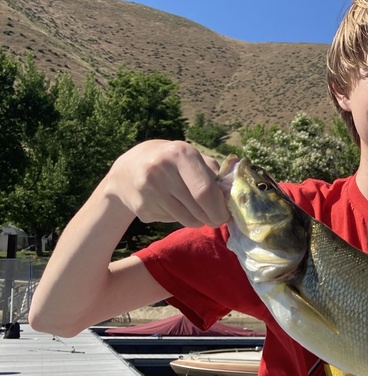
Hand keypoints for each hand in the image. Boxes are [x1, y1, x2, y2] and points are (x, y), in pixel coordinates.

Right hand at [105, 140, 230, 227]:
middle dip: (212, 218)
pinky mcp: (141, 209)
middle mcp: (161, 171)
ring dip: (197, 220)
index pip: (205, 191)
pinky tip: (169, 204)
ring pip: (187, 220)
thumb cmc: (169, 162)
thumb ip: (213, 171)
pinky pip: (172, 221)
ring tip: (192, 208)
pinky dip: (177, 218)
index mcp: (180, 154)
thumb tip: (232, 193)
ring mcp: (149, 191)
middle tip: (216, 218)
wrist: (126, 171)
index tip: (226, 214)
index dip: (219, 208)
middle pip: (198, 210)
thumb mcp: (189, 156)